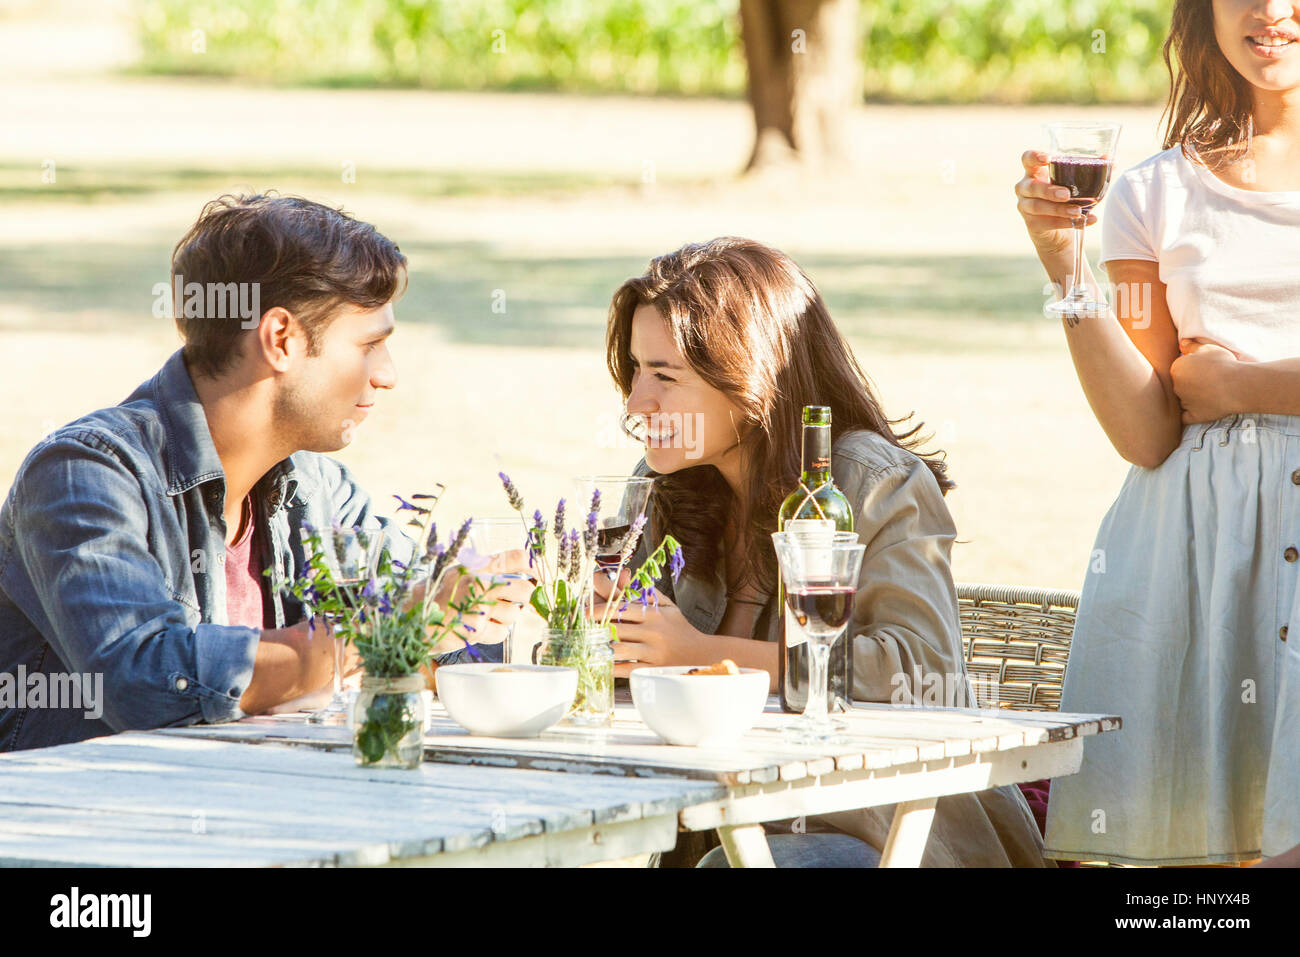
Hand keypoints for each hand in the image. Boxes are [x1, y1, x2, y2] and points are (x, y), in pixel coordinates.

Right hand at [445, 548, 536, 646]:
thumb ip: (491, 568)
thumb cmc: (441, 592)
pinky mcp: (475, 629)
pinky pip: (502, 633)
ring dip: (507, 617)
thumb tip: (528, 570)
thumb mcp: (462, 570)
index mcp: (478, 565)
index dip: (536, 566)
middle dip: (523, 597)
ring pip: (514, 614)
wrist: (412, 615)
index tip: (543, 575)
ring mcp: (478, 607)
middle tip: (512, 600)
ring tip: (487, 613)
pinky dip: (496, 632)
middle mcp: (480, 583)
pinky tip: (481, 626)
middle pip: (525, 590)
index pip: (518, 558)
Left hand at [591, 568, 705, 676]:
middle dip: (595, 629)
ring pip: (619, 649)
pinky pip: (626, 669)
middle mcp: (653, 631)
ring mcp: (653, 652)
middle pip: (616, 628)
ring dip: (601, 648)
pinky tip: (600, 664)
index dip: (598, 610)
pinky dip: (610, 668)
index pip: (620, 608)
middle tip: (580, 630)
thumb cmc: (677, 627)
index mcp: (653, 612)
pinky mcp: (652, 669)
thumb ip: (642, 591)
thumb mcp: (664, 605)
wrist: (701, 654)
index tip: (584, 613)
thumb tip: (620, 573)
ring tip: (586, 646)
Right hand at [1015, 149, 1098, 256]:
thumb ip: (1091, 170)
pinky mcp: (1032, 224)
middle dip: (1049, 190)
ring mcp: (1025, 206)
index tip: (1048, 159)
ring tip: (1078, 211)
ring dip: (1059, 209)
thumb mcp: (1077, 182)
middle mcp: (1025, 188)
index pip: (1027, 159)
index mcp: (1036, 171)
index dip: (1034, 157)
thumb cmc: (1067, 198)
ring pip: (1038, 206)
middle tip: (1067, 194)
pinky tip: (1084, 221)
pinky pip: (1047, 223)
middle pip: (1031, 186)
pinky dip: (1067, 223)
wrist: (1059, 231)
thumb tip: (1111, 161)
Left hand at [1170, 339, 1247, 424]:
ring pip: (1183, 400)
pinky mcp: (1193, 416)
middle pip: (1180, 385)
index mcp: (1176, 369)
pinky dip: (1192, 414)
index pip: (1178, 369)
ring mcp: (1183, 403)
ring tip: (1210, 393)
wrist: (1237, 385)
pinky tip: (1201, 409)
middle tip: (1208, 381)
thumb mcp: (1207, 348)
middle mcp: (1175, 386)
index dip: (1191, 369)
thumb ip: (1191, 346)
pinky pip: (1187, 417)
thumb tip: (1182, 343)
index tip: (1203, 369)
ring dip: (1192, 398)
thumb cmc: (1222, 364)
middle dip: (1190, 383)